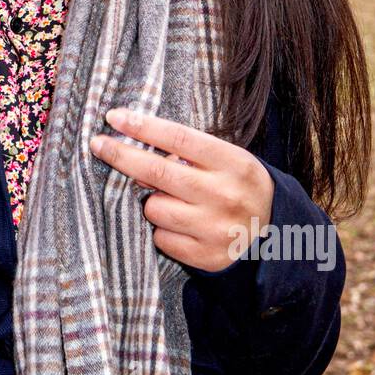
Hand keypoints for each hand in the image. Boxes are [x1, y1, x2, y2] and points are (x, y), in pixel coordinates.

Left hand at [88, 107, 274, 272]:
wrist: (276, 235)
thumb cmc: (240, 188)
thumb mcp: (227, 161)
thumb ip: (189, 153)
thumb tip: (137, 149)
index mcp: (233, 163)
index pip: (179, 138)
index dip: (143, 126)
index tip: (114, 117)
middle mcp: (224, 195)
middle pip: (158, 171)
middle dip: (121, 155)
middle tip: (98, 144)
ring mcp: (215, 228)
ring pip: (154, 207)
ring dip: (152, 201)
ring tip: (173, 201)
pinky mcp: (205, 256)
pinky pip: (161, 237)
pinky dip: (163, 230)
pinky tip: (181, 226)